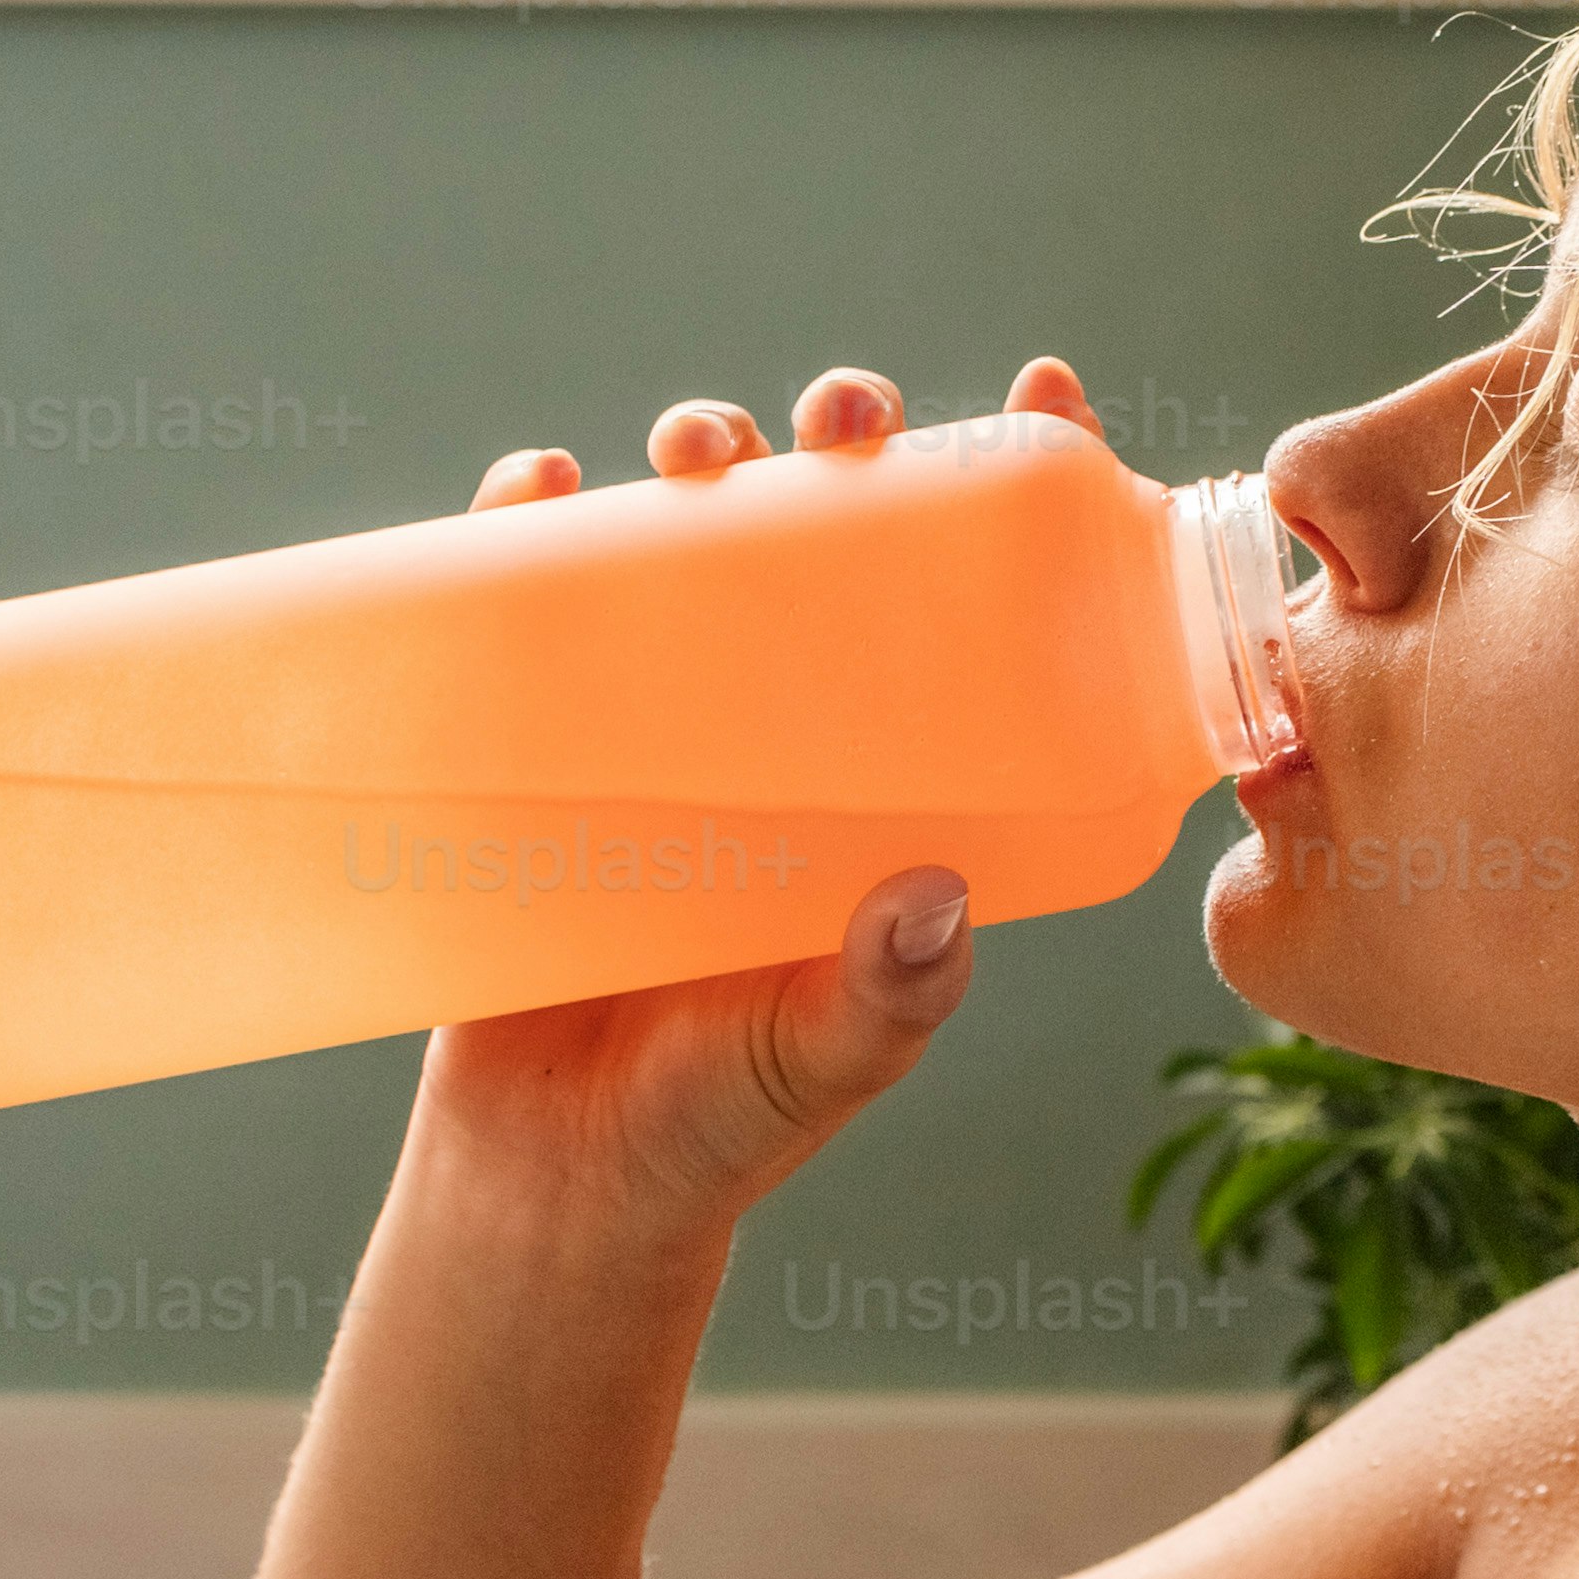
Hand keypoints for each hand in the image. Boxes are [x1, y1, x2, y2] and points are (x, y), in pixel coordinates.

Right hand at [411, 352, 1107, 1239]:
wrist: (554, 1183)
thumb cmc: (721, 1119)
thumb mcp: (827, 1060)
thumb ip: (885, 998)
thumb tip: (930, 906)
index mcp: (903, 767)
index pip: (990, 595)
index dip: (1025, 483)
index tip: (1050, 396)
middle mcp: (797, 711)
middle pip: (842, 517)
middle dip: (852, 428)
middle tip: (847, 419)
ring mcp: (669, 709)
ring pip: (698, 525)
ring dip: (703, 446)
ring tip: (699, 449)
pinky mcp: (543, 732)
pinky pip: (535, 592)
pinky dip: (529, 519)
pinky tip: (534, 487)